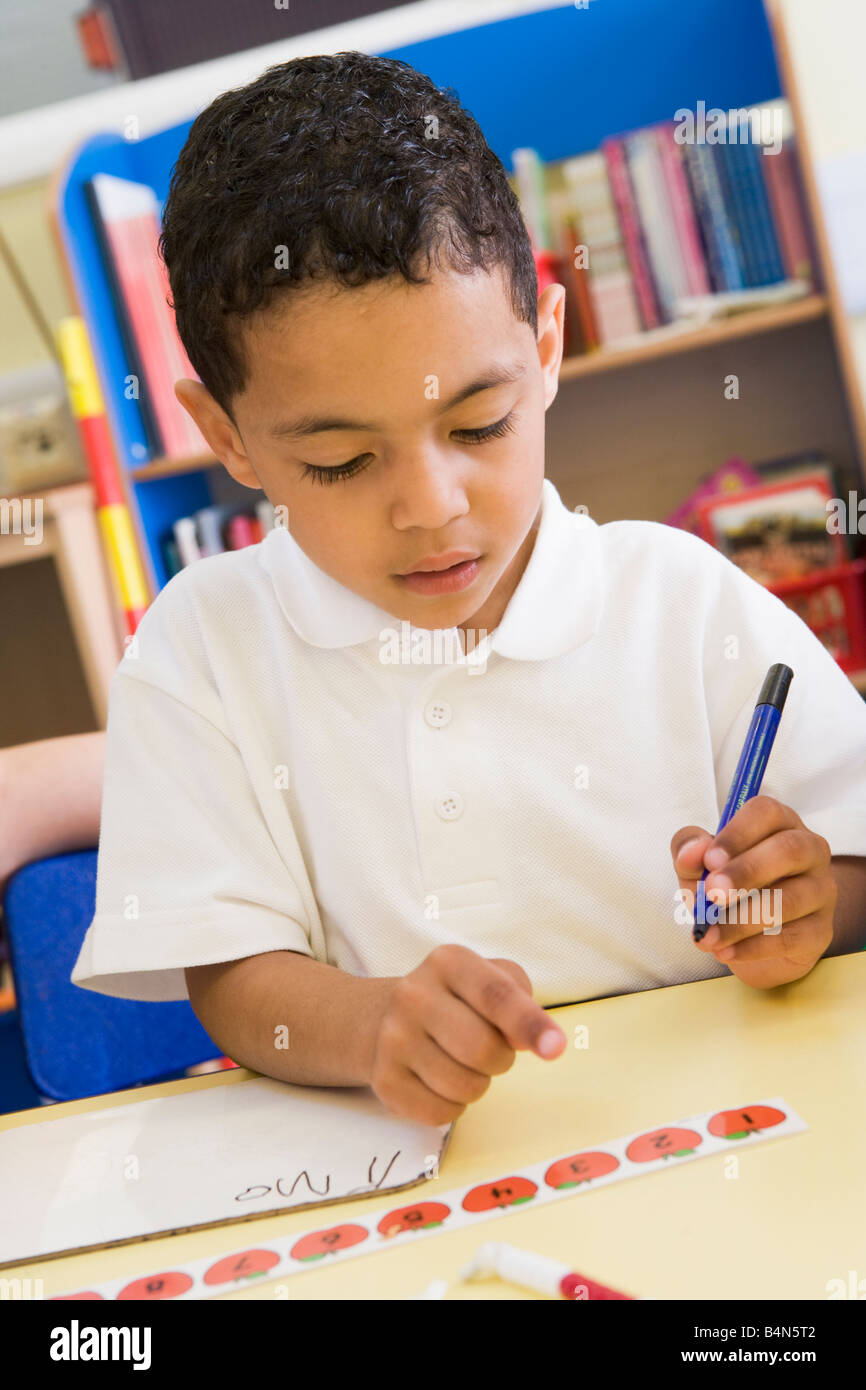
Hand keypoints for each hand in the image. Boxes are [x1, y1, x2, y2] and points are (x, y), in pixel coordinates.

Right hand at [369, 944, 566, 1125]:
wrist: (384, 1019)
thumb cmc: (457, 1000)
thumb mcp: (490, 978)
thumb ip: (520, 1000)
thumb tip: (540, 1040)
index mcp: (448, 963)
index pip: (496, 995)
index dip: (529, 1023)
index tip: (556, 1048)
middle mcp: (413, 995)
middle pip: (483, 1049)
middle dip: (501, 1059)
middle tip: (490, 1050)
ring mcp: (393, 1039)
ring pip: (464, 1087)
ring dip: (477, 1083)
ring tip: (461, 1063)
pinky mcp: (384, 1080)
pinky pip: (441, 1113)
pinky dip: (453, 1106)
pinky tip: (439, 1082)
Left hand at [671, 794, 836, 988]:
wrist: (754, 939)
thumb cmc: (729, 888)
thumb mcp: (700, 866)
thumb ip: (690, 851)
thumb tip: (692, 852)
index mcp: (778, 823)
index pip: (766, 813)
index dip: (737, 834)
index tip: (709, 860)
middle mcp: (809, 849)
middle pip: (788, 850)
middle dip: (746, 872)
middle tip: (712, 895)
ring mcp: (821, 890)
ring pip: (790, 899)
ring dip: (742, 920)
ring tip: (707, 936)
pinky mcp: (821, 929)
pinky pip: (792, 937)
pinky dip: (753, 947)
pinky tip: (726, 952)